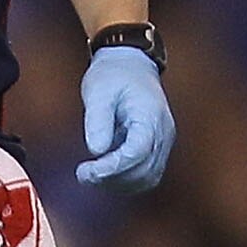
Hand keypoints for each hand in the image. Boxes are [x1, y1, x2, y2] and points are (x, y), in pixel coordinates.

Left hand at [78, 44, 175, 191]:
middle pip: (144, 170)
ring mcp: (163, 142)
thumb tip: (96, 150)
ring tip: (92, 175)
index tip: (88, 170)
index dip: (113, 167)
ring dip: (119, 183)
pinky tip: (105, 173)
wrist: (131, 63)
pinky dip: (126, 180)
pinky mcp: (156, 149)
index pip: (138, 152)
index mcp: (151, 116)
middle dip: (113, 178)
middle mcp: (163, 133)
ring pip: (147, 178)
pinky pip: (146, 175)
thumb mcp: (99, 91)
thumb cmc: (114, 74)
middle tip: (83, 174)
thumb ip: (97, 121)